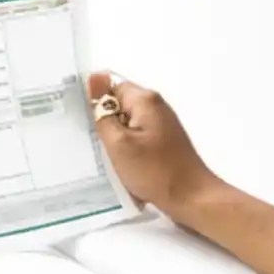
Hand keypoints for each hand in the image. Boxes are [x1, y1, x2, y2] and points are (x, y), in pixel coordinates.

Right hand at [88, 73, 222, 220]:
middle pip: (120, 104)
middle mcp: (156, 107)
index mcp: (146, 100)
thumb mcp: (119, 142)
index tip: (83, 124)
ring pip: (128, 123)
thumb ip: (103, 111)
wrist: (190, 197)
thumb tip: (94, 76)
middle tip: (90, 143)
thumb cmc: (153, 171)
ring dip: (115, 138)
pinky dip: (127, 148)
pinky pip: (138, 137)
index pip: (112, 88)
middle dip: (104, 122)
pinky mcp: (164, 142)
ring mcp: (162, 125)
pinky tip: (122, 164)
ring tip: (104, 156)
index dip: (96, 103)